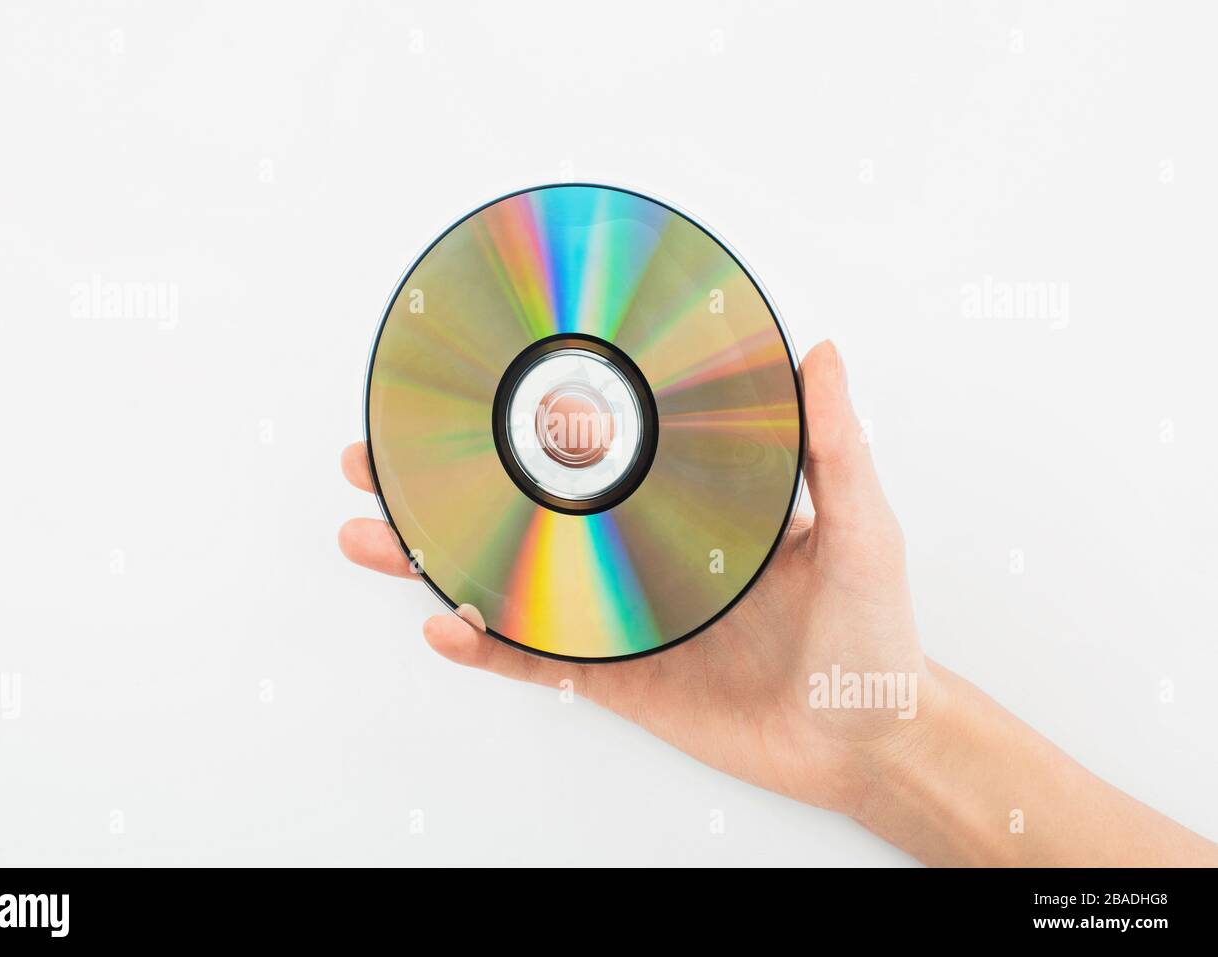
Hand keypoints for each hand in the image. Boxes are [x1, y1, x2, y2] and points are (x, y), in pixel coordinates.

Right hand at [340, 340, 931, 816]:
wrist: (867, 740)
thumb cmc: (871, 632)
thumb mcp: (858, 527)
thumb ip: (832, 447)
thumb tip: (821, 351)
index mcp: (687, 505)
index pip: (596, 446)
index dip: (531, 414)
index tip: (480, 379)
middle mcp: (639, 554)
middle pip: (527, 507)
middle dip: (448, 481)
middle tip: (382, 452)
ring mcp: (619, 615)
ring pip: (511, 580)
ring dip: (437, 559)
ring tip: (376, 534)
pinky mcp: (616, 677)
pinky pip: (536, 661)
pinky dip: (483, 648)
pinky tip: (440, 626)